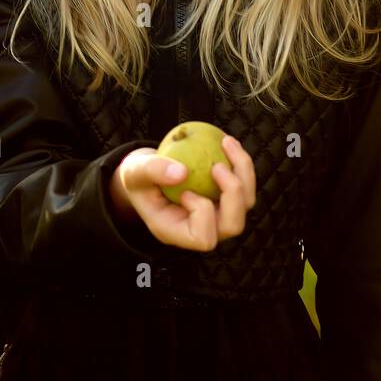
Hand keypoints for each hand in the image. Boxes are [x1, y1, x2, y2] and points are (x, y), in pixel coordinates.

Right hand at [110, 136, 256, 252]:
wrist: (146, 172)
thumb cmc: (137, 177)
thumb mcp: (135, 172)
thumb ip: (152, 171)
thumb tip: (182, 172)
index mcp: (177, 232)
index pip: (204, 238)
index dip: (202, 213)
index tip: (186, 192)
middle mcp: (200, 228)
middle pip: (233, 225)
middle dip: (233, 194)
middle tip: (216, 166)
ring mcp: (215, 214)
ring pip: (245, 203)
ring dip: (243, 173)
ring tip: (226, 143)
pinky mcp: (223, 197)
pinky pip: (244, 185)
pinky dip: (240, 163)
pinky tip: (226, 142)